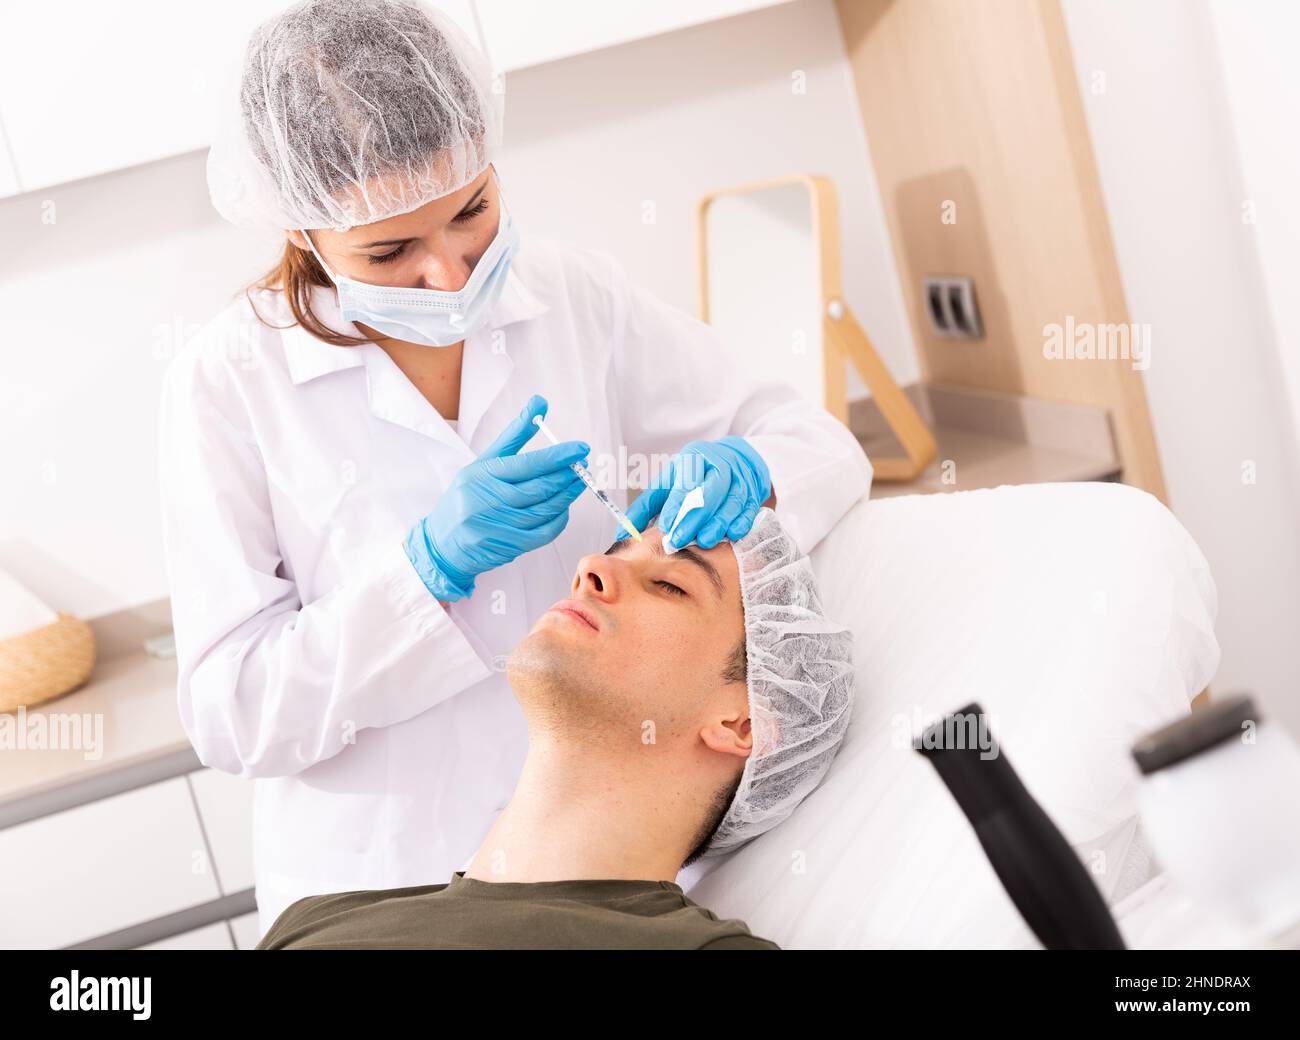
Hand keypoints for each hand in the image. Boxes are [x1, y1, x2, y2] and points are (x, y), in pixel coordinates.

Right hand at [404, 395, 587, 600]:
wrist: (441, 544)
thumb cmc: (466, 498)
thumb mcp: (482, 463)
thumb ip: (514, 435)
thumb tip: (540, 403)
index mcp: (481, 475)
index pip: (527, 464)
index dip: (558, 456)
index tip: (580, 449)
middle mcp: (487, 500)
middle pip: (539, 486)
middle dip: (567, 475)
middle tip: (583, 466)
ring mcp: (497, 525)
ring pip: (544, 509)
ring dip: (567, 496)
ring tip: (580, 483)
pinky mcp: (507, 546)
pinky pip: (543, 532)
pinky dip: (559, 520)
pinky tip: (564, 508)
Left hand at [619, 435, 770, 549]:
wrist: (734, 460)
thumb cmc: (693, 477)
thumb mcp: (667, 484)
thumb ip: (645, 508)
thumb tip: (623, 534)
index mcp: (694, 458)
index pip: (687, 481)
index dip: (677, 505)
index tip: (667, 526)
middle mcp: (719, 463)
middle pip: (712, 489)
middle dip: (696, 517)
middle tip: (681, 540)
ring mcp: (740, 477)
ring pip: (732, 500)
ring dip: (719, 523)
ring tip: (705, 541)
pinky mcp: (754, 491)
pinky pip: (750, 507)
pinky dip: (742, 521)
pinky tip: (733, 534)